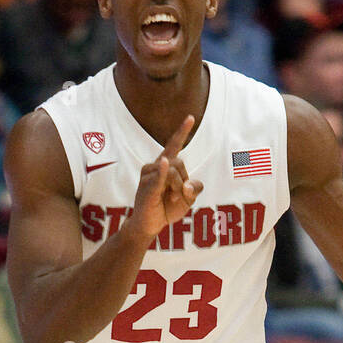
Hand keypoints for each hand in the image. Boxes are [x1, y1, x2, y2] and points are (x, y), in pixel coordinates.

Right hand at [129, 115, 202, 239]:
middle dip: (184, 180)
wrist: (149, 225)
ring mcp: (149, 176)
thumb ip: (195, 188)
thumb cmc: (166, 209)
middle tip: (179, 196)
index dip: (182, 131)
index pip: (174, 145)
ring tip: (172, 199)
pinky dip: (162, 172)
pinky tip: (163, 163)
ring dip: (178, 188)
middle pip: (178, 163)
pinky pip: (158, 178)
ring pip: (172, 172)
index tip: (191, 117)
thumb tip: (190, 185)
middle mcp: (154, 166)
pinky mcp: (147, 188)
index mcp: (164, 166)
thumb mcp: (187, 199)